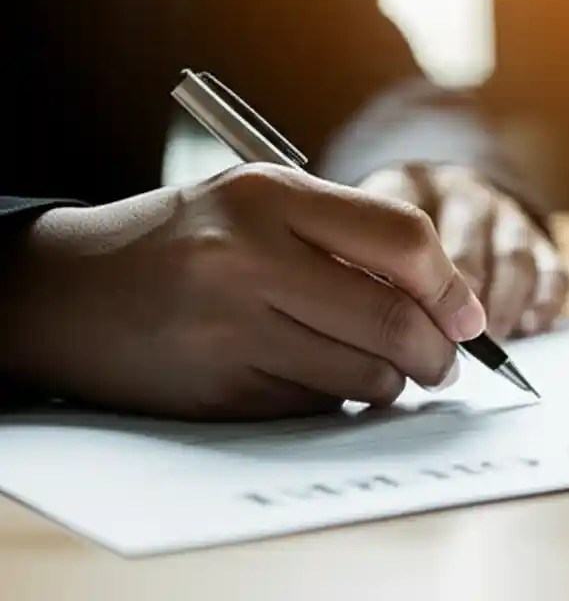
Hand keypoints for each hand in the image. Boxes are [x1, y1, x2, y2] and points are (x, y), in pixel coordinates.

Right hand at [0, 164, 484, 419]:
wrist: (69, 291)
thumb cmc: (189, 240)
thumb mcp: (262, 202)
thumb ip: (351, 236)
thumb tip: (451, 303)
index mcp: (270, 195)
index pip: (404, 238)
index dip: (452, 286)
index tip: (468, 315)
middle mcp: (249, 258)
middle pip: (395, 320)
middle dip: (439, 352)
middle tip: (444, 362)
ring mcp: (230, 329)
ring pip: (365, 375)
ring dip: (391, 381)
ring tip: (380, 366)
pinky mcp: (218, 390)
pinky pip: (317, 405)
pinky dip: (335, 398)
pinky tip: (311, 374)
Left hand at [358, 163, 568, 338]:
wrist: (444, 198)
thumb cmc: (391, 236)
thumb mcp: (363, 233)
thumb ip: (364, 267)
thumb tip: (372, 324)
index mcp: (410, 188)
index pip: (409, 225)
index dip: (413, 276)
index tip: (409, 318)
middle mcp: (462, 194)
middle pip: (467, 242)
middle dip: (462, 293)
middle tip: (452, 337)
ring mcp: (505, 214)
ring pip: (513, 255)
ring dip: (503, 301)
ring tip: (492, 337)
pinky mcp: (539, 238)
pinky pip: (552, 268)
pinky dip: (545, 299)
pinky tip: (530, 326)